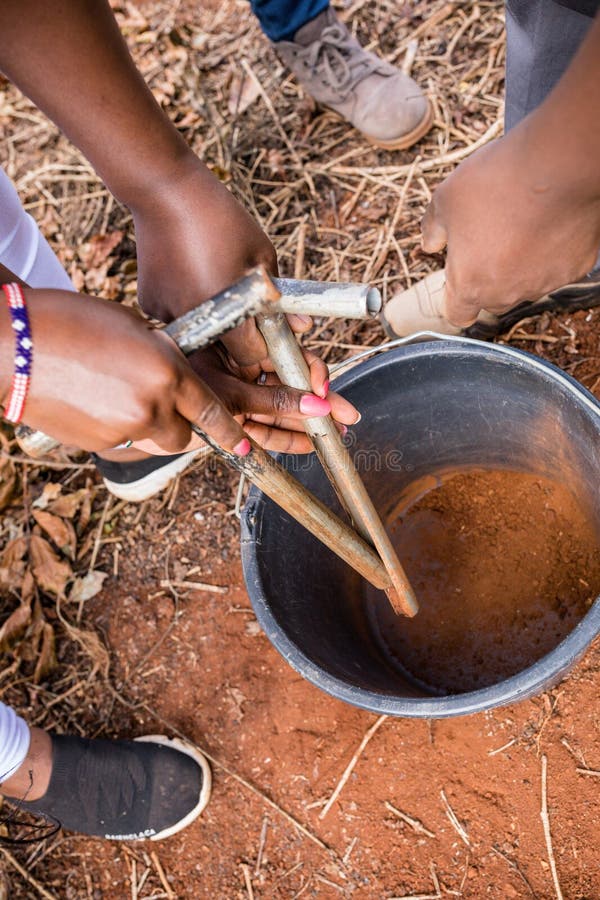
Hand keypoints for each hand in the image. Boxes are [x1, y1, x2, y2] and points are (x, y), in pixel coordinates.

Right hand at [8, 290, 248, 454]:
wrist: (14, 344)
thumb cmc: (71, 320)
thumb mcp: (133, 326)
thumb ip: (164, 355)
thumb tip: (175, 375)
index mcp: (169, 372)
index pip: (214, 412)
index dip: (231, 431)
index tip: (244, 444)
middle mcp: (153, 406)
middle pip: (185, 436)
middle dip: (180, 424)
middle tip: (159, 401)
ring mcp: (124, 428)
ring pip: (152, 439)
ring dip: (148, 426)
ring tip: (118, 395)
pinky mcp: (97, 442)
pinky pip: (120, 440)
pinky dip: (115, 426)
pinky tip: (93, 399)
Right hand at [131, 155, 310, 377]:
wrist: (164, 189)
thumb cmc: (220, 219)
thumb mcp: (262, 257)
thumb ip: (280, 300)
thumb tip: (301, 328)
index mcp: (225, 315)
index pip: (253, 358)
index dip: (268, 347)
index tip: (275, 332)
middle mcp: (192, 323)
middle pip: (225, 354)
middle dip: (242, 339)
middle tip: (250, 307)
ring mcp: (166, 316)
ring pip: (203, 337)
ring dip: (218, 323)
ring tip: (219, 282)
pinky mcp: (150, 304)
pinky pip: (181, 319)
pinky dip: (193, 308)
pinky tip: (194, 277)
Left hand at [187, 345, 359, 453]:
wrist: (132, 409)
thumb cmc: (171, 385)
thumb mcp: (228, 391)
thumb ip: (272, 397)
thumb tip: (316, 400)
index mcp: (236, 352)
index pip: (285, 358)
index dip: (310, 374)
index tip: (327, 389)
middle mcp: (238, 374)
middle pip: (288, 388)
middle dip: (321, 403)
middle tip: (349, 416)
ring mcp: (234, 398)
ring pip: (279, 410)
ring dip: (309, 422)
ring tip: (339, 433)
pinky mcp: (228, 422)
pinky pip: (261, 429)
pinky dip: (285, 438)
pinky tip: (308, 444)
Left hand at [422, 129, 599, 326]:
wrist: (558, 164)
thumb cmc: (496, 182)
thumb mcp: (446, 198)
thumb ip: (432, 229)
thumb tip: (429, 243)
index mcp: (470, 285)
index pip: (458, 315)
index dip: (455, 297)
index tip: (458, 275)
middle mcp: (508, 294)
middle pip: (492, 300)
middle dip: (486, 278)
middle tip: (488, 240)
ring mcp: (544, 283)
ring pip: (525, 285)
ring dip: (519, 266)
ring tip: (519, 225)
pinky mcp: (574, 268)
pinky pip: (556, 267)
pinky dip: (550, 253)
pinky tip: (547, 223)